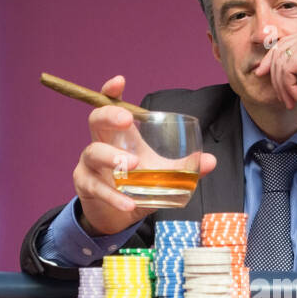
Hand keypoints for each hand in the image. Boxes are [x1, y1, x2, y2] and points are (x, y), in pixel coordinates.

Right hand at [71, 75, 217, 235]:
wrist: (116, 215)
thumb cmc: (136, 185)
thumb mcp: (161, 173)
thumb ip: (184, 166)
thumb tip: (210, 161)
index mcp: (120, 135)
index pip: (111, 106)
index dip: (112, 92)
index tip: (120, 81)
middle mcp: (101, 143)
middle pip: (96, 120)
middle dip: (109, 115)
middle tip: (127, 120)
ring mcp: (90, 165)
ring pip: (93, 153)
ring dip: (112, 157)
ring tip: (132, 164)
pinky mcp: (86, 186)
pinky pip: (97, 188)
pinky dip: (114, 196)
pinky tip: (129, 203)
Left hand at [252, 22, 296, 109]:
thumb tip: (275, 65)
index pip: (283, 43)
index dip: (270, 59)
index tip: (261, 73)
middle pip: (279, 52)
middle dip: (274, 76)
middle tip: (280, 97)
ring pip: (281, 63)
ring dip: (282, 87)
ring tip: (290, 102)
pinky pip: (286, 70)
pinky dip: (288, 87)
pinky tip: (296, 98)